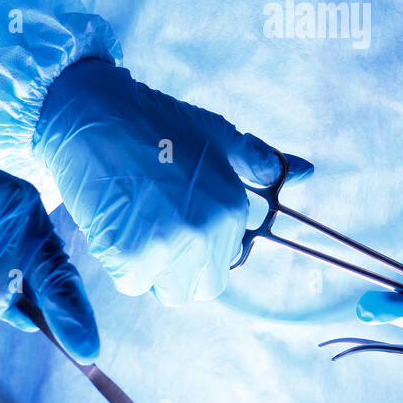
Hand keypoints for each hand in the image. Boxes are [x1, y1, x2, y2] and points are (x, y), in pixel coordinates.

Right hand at [33, 59, 311, 304]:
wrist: (95, 115)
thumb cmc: (157, 123)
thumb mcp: (219, 136)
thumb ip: (260, 162)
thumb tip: (306, 171)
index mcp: (230, 210)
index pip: (225, 262)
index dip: (203, 246)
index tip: (181, 219)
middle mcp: (204, 234)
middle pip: (198, 286)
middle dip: (180, 266)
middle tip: (157, 227)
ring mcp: (165, 248)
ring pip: (165, 287)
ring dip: (152, 267)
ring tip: (137, 223)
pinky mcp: (126, 256)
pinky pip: (131, 281)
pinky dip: (121, 261)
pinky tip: (116, 223)